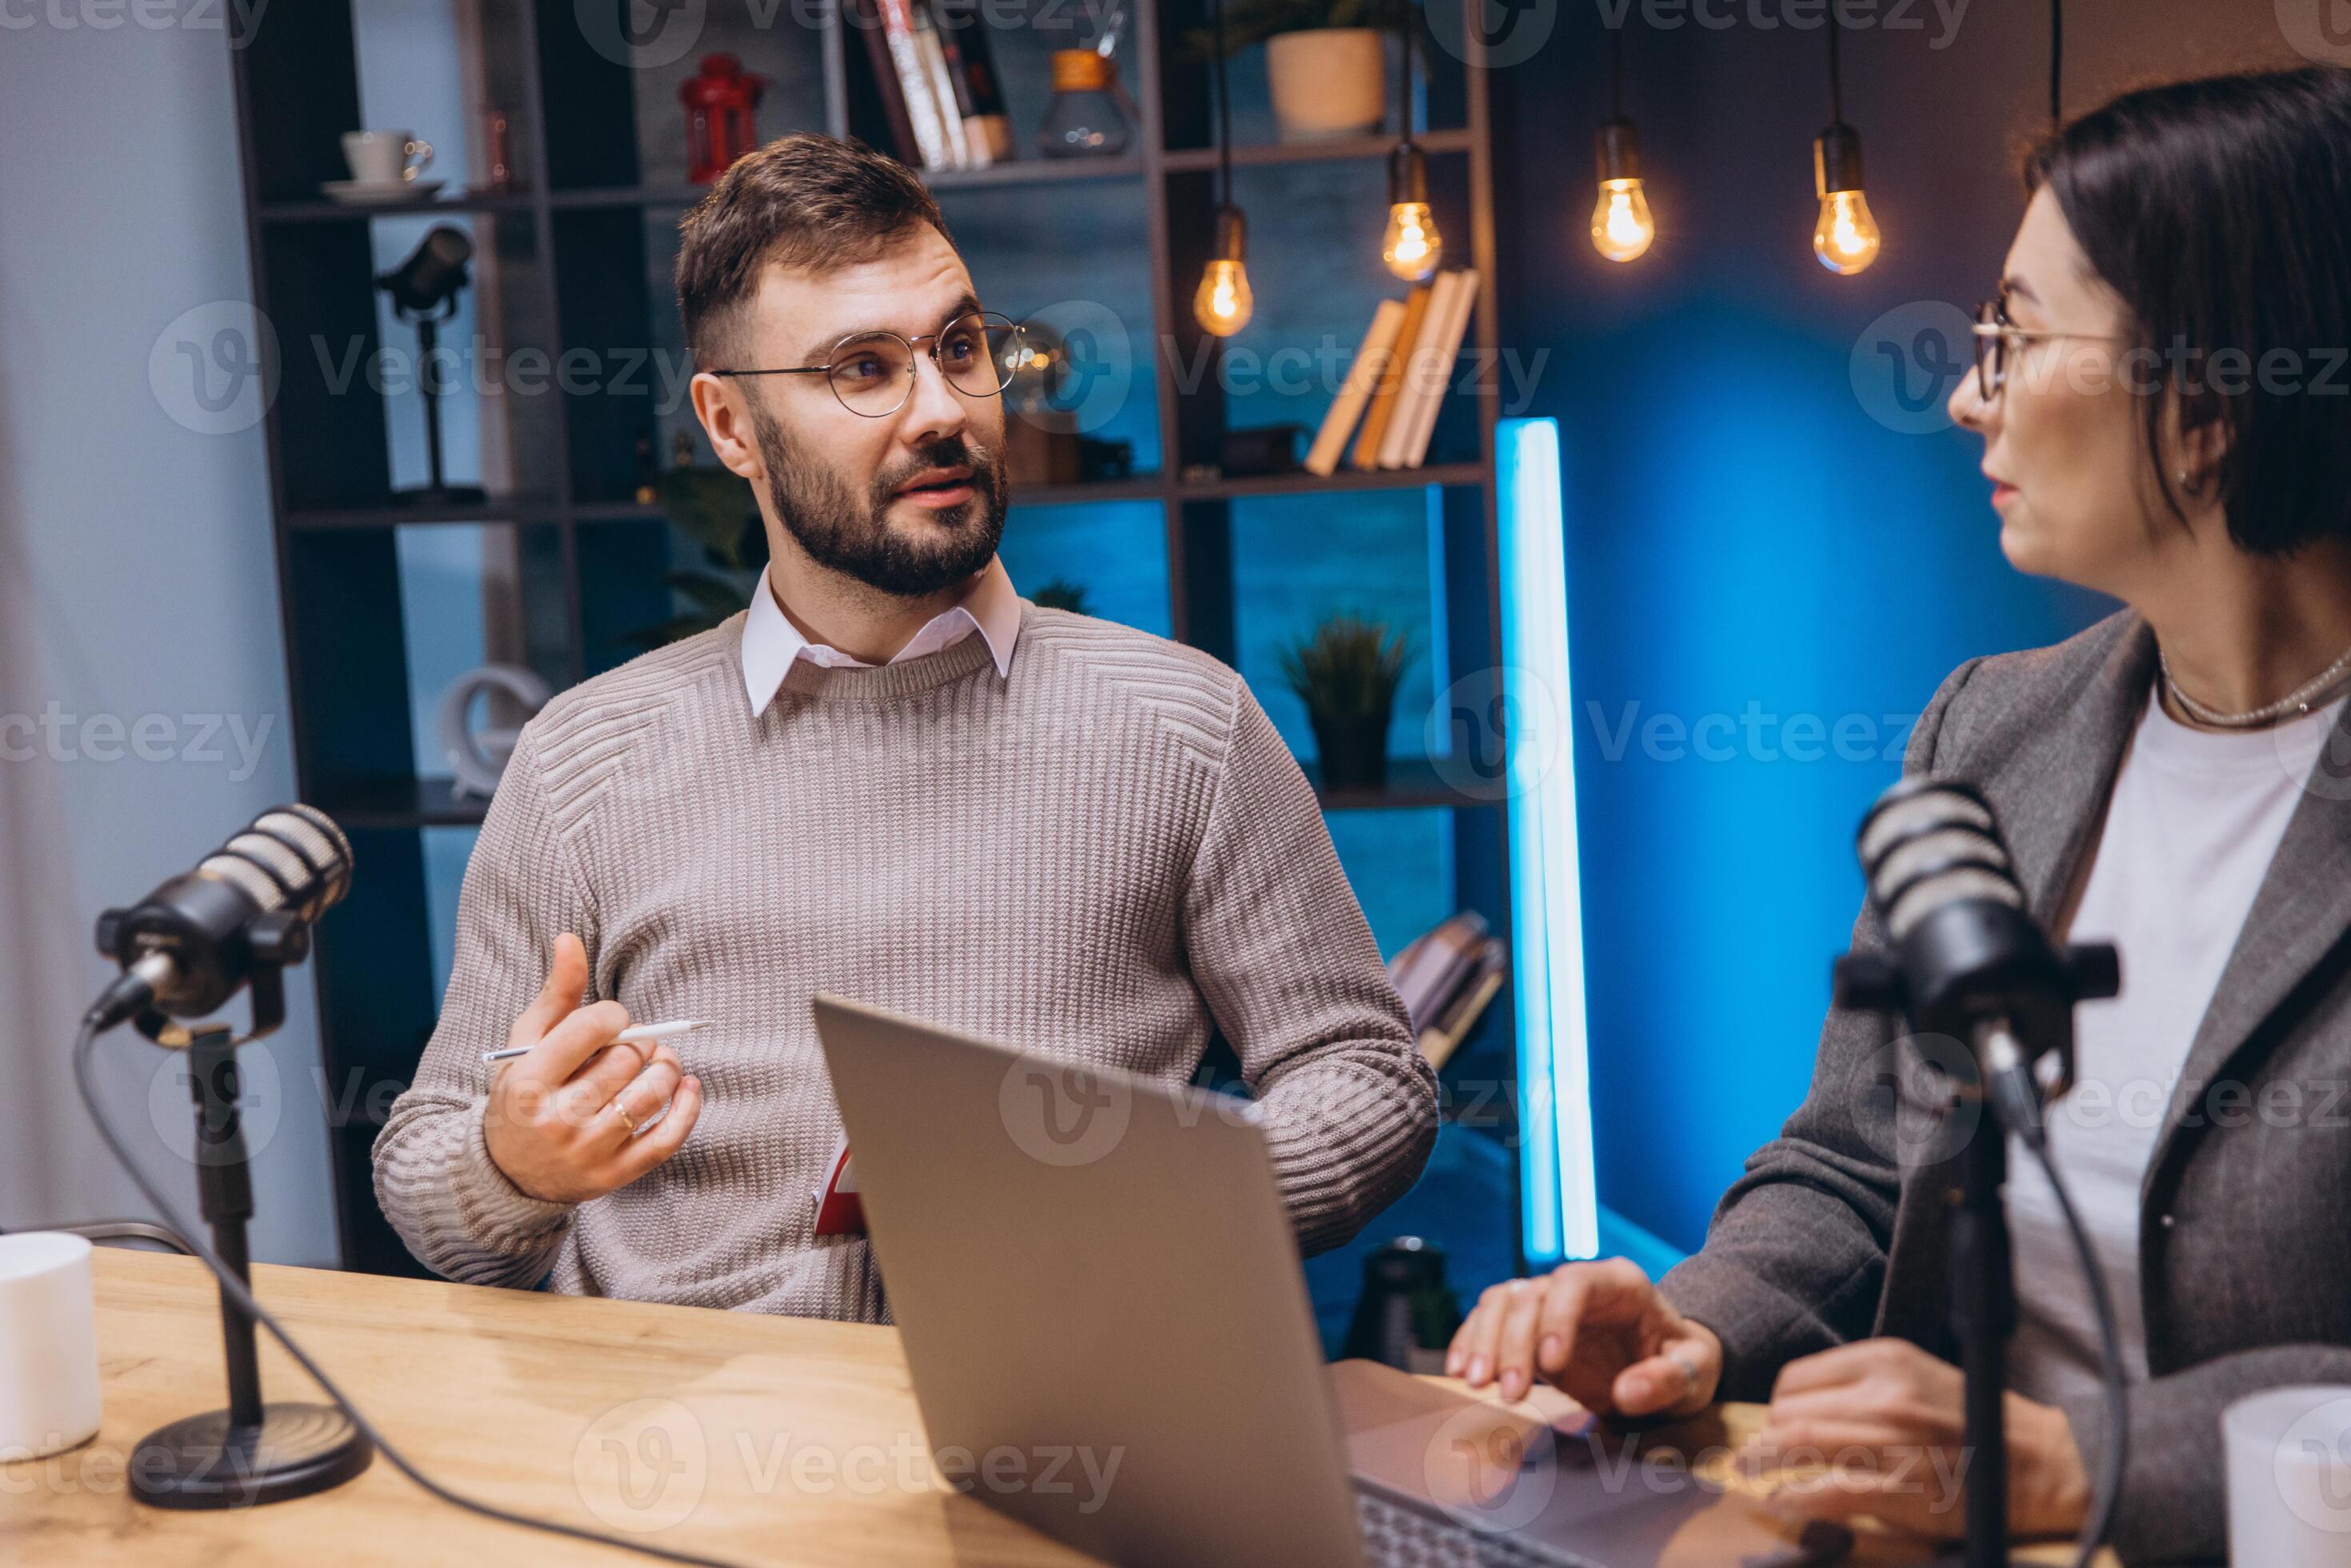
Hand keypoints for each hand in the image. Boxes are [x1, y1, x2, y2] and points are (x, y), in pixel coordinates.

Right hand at [482, 933, 704, 1204]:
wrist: (506, 1172)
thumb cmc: (522, 1091)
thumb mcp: (526, 1042)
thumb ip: (556, 993)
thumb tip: (570, 939)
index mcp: (528, 1081)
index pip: (594, 1028)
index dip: (616, 1016)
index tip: (614, 1021)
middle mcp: (556, 1119)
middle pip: (627, 1060)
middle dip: (641, 1042)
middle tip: (634, 1044)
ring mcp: (586, 1152)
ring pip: (650, 1095)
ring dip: (667, 1069)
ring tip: (660, 1061)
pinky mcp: (613, 1176)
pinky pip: (667, 1140)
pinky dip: (688, 1108)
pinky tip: (689, 1087)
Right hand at [1446, 1256, 1722, 1416]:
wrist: (1668, 1364)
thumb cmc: (1685, 1361)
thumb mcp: (1696, 1371)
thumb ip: (1669, 1379)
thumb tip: (1627, 1392)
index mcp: (1620, 1283)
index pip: (1576, 1283)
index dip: (1557, 1317)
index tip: (1552, 1364)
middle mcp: (1577, 1286)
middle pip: (1530, 1296)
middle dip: (1514, 1343)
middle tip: (1510, 1392)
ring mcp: (1548, 1304)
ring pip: (1501, 1302)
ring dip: (1483, 1341)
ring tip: (1477, 1384)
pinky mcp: (1529, 1328)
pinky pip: (1489, 1321)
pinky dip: (1471, 1342)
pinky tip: (1461, 1373)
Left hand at [1740, 1338, 2088, 1540]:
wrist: (2036, 1463)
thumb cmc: (1972, 1421)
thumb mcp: (1915, 1378)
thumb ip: (1862, 1385)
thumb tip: (1799, 1406)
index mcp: (1884, 1360)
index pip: (1796, 1378)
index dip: (1781, 1405)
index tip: (1779, 1423)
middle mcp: (1881, 1395)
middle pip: (1788, 1412)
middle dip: (1769, 1438)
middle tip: (1754, 1456)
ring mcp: (1887, 1441)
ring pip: (1795, 1446)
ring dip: (1765, 1465)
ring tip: (1749, 1474)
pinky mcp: (1896, 1487)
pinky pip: (1822, 1492)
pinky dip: (1793, 1499)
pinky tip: (1782, 1503)